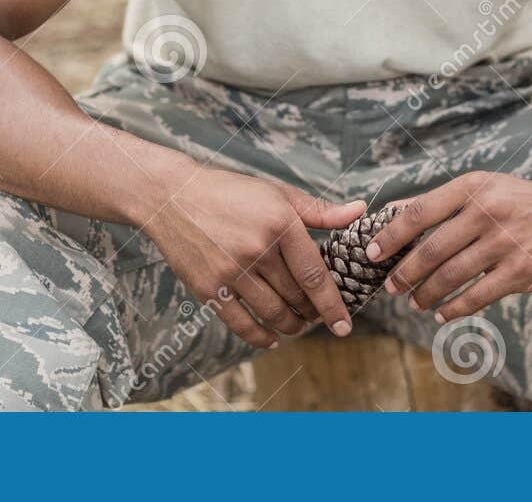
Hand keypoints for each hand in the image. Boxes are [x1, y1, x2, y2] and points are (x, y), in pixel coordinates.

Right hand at [145, 164, 365, 348]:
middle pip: (295, 296)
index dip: (332, 304)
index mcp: (279, 223)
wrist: (172, 197)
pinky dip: (260, 336)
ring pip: (272, 312)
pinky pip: (241, 323)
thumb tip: (359, 211)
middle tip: (318, 316)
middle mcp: (257, 249)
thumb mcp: (277, 194)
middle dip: (311, 312)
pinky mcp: (208, 288)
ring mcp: (230, 271)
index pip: (314, 274)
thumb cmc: (229, 192)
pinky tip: (272, 338)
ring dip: (290, 326)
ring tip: (297, 325)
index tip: (345, 324)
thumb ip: (319, 210)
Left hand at [364, 171, 531, 321]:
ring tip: (414, 301)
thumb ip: (437, 202)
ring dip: (426, 293)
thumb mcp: (481, 187)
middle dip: (405, 273)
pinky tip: (442, 312)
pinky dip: (454, 308)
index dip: (390, 236)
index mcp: (472, 187)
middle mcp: (487, 212)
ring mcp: (505, 243)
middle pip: (432, 249)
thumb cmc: (518, 201)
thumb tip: (388, 212)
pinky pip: (478, 296)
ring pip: (451, 276)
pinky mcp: (521, 272)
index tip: (371, 253)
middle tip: (391, 286)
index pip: (420, 212)